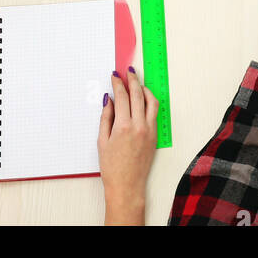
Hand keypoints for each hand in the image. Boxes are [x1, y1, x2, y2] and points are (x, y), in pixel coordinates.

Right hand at [98, 68, 157, 225]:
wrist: (127, 185)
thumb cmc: (111, 166)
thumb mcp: (102, 141)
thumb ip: (106, 117)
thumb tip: (109, 100)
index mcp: (122, 126)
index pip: (122, 97)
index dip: (118, 84)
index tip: (115, 76)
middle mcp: (138, 126)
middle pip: (138, 95)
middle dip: (132, 80)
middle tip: (128, 72)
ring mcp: (149, 130)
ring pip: (151, 101)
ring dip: (145, 89)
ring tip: (138, 83)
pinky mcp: (155, 135)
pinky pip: (155, 112)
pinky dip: (150, 102)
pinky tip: (144, 99)